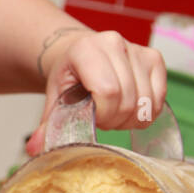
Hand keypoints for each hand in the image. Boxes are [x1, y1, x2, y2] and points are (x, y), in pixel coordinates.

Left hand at [26, 28, 166, 155]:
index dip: (103, 115)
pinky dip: (145, 113)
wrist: (81, 54)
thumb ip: (48, 124)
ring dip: (130, 118)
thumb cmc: (70, 78)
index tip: (92, 118)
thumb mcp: (55, 99)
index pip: (108, 91)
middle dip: (115, 120)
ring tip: (113, 112)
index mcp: (86, 50)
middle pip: (128, 100)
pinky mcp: (154, 59)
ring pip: (147, 102)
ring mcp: (138, 50)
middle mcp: (115, 43)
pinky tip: (128, 109)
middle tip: (101, 118)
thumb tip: (34, 149)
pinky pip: (159, 99)